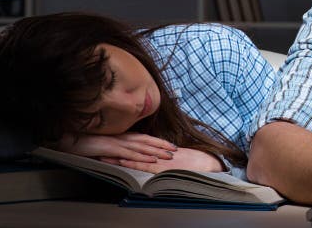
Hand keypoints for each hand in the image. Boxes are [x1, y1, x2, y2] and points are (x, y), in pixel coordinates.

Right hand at [56, 132, 176, 162]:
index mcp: (123, 135)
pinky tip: (151, 160)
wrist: (73, 137)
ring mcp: (119, 142)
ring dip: (157, 151)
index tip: (170, 144)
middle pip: (148, 141)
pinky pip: (131, 154)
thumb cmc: (88, 140)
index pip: (145, 137)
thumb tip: (126, 153)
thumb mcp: (106, 143)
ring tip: (169, 155)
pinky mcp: (113, 148)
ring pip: (143, 147)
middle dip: (162, 145)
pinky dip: (142, 157)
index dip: (158, 141)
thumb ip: (117, 147)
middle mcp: (124, 137)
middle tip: (176, 149)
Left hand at [100, 147, 223, 173]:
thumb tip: (159, 156)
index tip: (111, 142)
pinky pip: (146, 165)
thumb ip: (167, 156)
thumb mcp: (179, 158)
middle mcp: (158, 154)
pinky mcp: (164, 168)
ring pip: (136, 156)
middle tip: (101, 146)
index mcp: (160, 152)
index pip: (140, 146)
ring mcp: (160, 160)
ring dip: (120, 156)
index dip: (125, 144)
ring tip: (104, 155)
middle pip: (134, 150)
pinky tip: (122, 163)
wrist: (210, 164)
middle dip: (117, 149)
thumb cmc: (198, 163)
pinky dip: (134, 164)